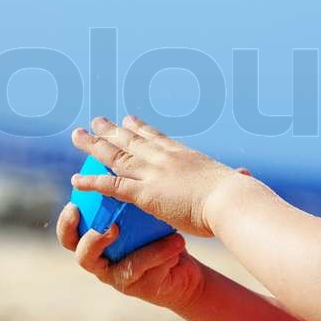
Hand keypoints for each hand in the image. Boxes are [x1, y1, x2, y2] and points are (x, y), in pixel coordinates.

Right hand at [55, 201, 205, 312]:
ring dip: (142, 250)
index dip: (67, 222)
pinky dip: (162, 254)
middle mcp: (101, 261)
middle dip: (92, 242)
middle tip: (110, 228)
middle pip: (82, 255)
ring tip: (165, 235)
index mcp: (94, 240)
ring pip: (120, 267)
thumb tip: (123, 154)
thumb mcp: (142, 210)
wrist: (181, 267)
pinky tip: (178, 241)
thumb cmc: (156, 232)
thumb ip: (128, 193)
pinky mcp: (141, 288)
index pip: (70, 232)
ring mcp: (119, 278)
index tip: (74, 204)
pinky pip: (148, 271)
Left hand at [69, 115, 249, 238]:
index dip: (139, 128)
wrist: (231, 200)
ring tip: (77, 136)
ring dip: (93, 146)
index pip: (156, 137)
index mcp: (184, 155)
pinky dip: (92, 182)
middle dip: (110, 130)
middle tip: (95, 121)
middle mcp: (164, 158)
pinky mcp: (145, 193)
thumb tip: (245, 176)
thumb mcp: (233, 183)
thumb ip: (234, 178)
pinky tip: (75, 180)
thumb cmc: (238, 197)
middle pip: (131, 139)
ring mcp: (152, 173)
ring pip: (115, 156)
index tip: (128, 119)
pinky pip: (111, 186)